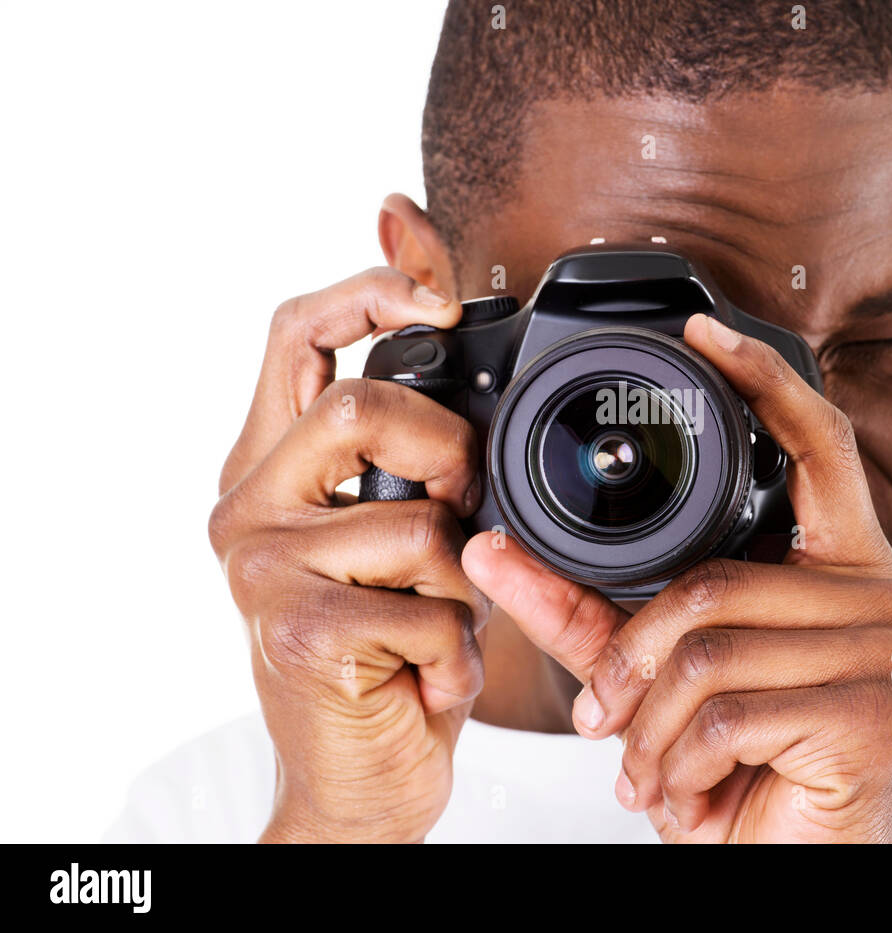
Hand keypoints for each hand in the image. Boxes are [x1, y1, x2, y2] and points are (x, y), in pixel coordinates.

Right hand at [208, 268, 489, 842]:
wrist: (359, 780)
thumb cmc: (392, 650)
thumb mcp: (406, 538)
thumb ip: (414, 454)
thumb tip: (450, 318)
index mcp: (271, 468)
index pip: (294, 334)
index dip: (366, 291)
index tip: (435, 294)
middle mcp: (248, 509)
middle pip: (357, 409)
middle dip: (446, 456)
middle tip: (458, 513)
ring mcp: (263, 571)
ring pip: (417, 525)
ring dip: (462, 587)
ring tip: (434, 627)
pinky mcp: (297, 634)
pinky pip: (433, 610)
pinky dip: (458, 654)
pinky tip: (425, 678)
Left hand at [463, 313, 891, 842]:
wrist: (801, 869)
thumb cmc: (747, 767)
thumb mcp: (657, 678)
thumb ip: (582, 609)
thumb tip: (489, 546)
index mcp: (841, 564)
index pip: (815, 445)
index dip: (763, 380)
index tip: (704, 330)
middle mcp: (883, 593)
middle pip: (711, 579)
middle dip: (631, 662)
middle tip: (609, 719)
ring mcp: (890, 653)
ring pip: (707, 650)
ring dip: (650, 728)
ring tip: (651, 768)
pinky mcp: (876, 716)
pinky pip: (727, 712)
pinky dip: (680, 764)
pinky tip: (690, 793)